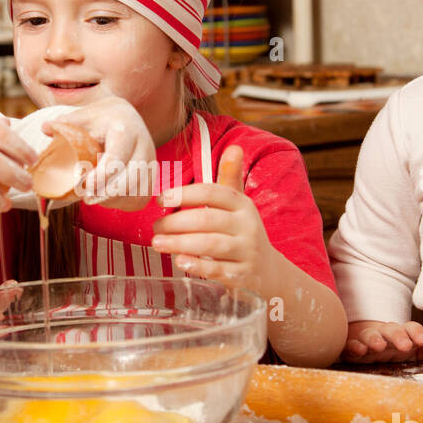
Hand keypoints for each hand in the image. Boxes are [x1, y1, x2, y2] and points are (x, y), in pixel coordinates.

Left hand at [47, 96, 154, 210]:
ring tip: (93, 199)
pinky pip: (141, 197)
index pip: (119, 155)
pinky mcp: (152, 175)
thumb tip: (45, 129)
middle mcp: (144, 143)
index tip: (86, 185)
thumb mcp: (82, 116)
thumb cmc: (99, 120)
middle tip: (86, 199)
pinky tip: (106, 200)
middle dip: (108, 192)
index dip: (103, 174)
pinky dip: (123, 204)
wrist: (124, 118)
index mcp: (125, 128)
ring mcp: (152, 161)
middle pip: (133, 176)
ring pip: (139, 190)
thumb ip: (64, 123)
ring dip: (115, 200)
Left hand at [150, 147, 269, 291]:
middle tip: (155, 228)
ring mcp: (247, 251)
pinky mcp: (243, 275)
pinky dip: (197, 265)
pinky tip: (179, 261)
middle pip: (208, 219)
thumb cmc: (241, 232)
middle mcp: (247, 226)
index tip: (161, 199)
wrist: (268, 271)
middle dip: (176, 222)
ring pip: (211, 244)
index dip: (185, 193)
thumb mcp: (238, 206)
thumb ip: (229, 179)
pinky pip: (218, 269)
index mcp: (243, 204)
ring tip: (157, 244)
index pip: (213, 192)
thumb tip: (234, 147)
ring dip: (180, 243)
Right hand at [343, 320, 422, 362]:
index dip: (417, 332)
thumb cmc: (397, 362)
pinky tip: (359, 350)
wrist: (370, 366)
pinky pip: (350, 345)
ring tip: (379, 347)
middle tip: (405, 347)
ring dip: (374, 338)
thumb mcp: (416, 359)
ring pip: (369, 334)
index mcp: (403, 337)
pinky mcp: (351, 352)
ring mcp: (367, 343)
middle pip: (391, 328)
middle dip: (398, 335)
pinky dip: (354, 346)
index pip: (410, 328)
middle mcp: (385, 337)